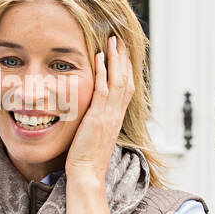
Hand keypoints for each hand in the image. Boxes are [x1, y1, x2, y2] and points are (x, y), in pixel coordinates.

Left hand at [65, 35, 134, 184]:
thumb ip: (97, 121)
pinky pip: (103, 89)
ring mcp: (109, 114)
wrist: (87, 174)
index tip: (122, 54)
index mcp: (116, 118)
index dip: (126, 69)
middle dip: (124, 58)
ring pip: (118, 80)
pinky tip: (100, 57)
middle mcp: (116, 114)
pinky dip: (103, 71)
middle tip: (120, 39)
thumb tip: (92, 114)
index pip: (126, 88)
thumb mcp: (95, 136)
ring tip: (113, 40)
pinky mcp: (98, 117)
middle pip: (126, 79)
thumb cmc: (87, 159)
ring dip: (116, 58)